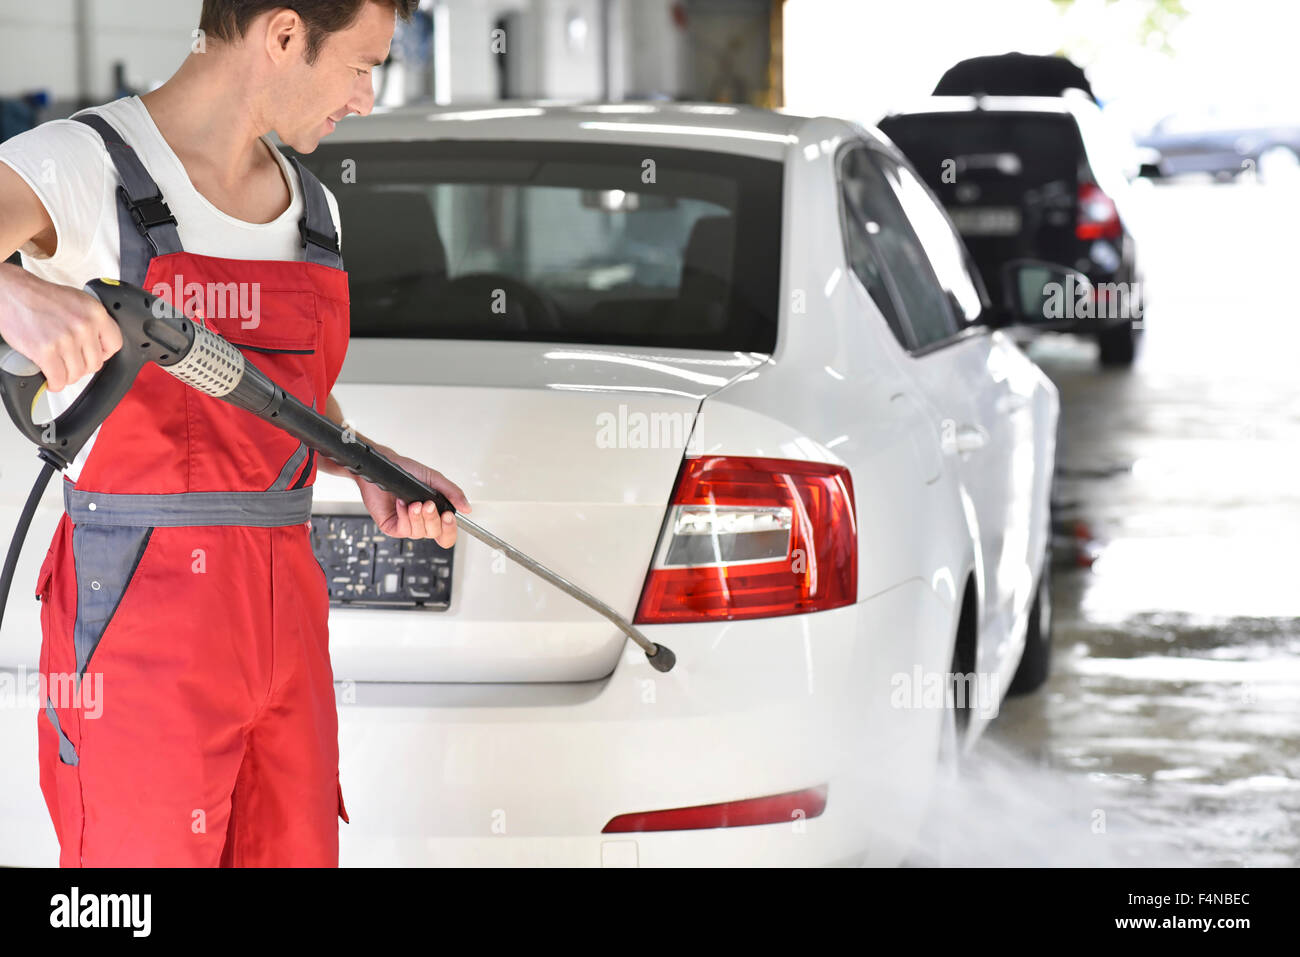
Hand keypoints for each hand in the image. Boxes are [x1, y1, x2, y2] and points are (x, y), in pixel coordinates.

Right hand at [0, 265, 122, 391]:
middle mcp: (83, 327)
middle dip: (82, 366)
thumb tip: (101, 343)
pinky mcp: (45, 351)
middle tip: (71, 362)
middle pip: (95, 363)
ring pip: (77, 374)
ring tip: (59, 369)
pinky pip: (58, 379)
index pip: (115, 345)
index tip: (94, 355)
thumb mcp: (78, 302)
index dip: (104, 353)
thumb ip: (93, 321)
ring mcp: (65, 340)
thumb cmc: (41, 297)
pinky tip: (51, 379)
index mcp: (95, 313)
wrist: (12, 293)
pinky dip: (54, 383)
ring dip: (67, 376)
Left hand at [356, 448, 470, 548]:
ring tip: (414, 502)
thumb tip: (466, 507)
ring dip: (417, 516)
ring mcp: (407, 525)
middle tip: (429, 504)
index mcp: (435, 513)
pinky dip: (404, 515)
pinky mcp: (392, 527)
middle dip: (433, 519)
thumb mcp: (434, 479)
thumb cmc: (406, 472)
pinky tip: (402, 503)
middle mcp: (422, 522)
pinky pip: (403, 529)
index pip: (447, 532)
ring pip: (420, 533)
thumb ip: (452, 493)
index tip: (449, 516)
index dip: (450, 529)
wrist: (384, 468)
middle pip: (436, 534)